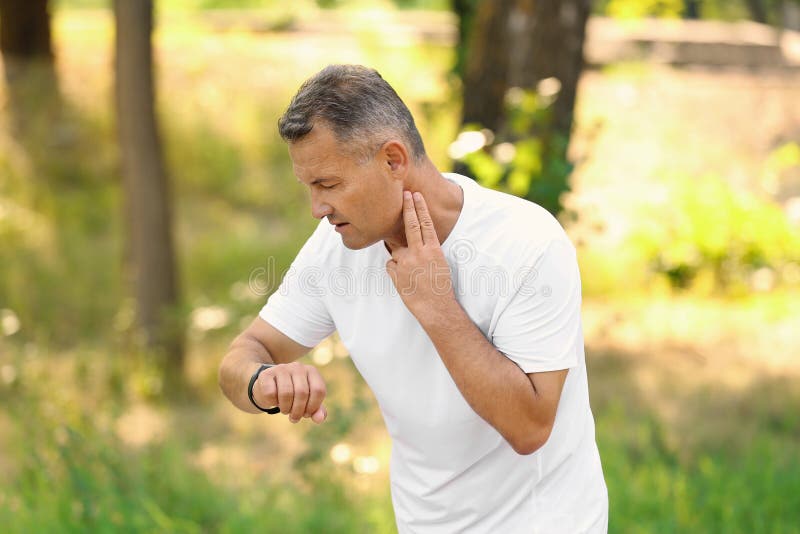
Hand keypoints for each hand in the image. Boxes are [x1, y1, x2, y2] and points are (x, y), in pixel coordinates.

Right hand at [253, 362, 326, 423]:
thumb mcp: (306, 402)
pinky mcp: (266, 374)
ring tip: (285, 410)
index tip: (306, 414)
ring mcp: (281, 368)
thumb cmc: (292, 396)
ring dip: (285, 408)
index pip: (319, 390)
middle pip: (302, 393)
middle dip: (298, 411)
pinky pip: (270, 393)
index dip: (313, 407)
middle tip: (294, 418)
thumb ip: (316, 410)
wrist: (269, 388)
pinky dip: (272, 403)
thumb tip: (320, 418)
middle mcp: (298, 367)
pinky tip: (274, 401)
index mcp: (311, 371)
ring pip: (286, 393)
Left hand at [386, 191, 455, 319]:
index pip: (425, 223)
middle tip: (404, 194)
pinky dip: (395, 270)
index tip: (416, 195)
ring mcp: (406, 262)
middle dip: (407, 207)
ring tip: (412, 272)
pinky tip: (405, 279)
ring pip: (396, 250)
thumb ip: (427, 250)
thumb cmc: (440, 287)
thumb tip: (415, 240)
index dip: (420, 207)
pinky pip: (391, 265)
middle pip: (410, 225)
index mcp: (433, 249)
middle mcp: (419, 252)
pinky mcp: (395, 273)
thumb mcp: (439, 263)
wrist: (434, 307)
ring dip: (401, 257)